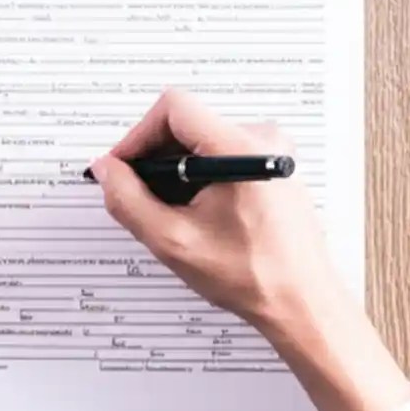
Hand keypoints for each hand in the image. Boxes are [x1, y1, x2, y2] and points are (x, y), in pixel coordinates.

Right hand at [89, 90, 409, 410]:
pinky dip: (200, 178)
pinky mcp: (274, 166)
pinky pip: (222, 154)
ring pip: (202, 140)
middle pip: (187, 123)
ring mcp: (272, 152)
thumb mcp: (174, 240)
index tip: (123, 166)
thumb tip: (107, 171)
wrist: (302, 303)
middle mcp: (263, 140)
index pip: (174, 108)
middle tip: (140, 196)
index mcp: (240, 149)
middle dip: (155, 158)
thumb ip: (128, 200)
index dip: (138, 135)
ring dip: (177, 171)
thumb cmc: (254, 276)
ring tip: (173, 213)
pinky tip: (198, 214)